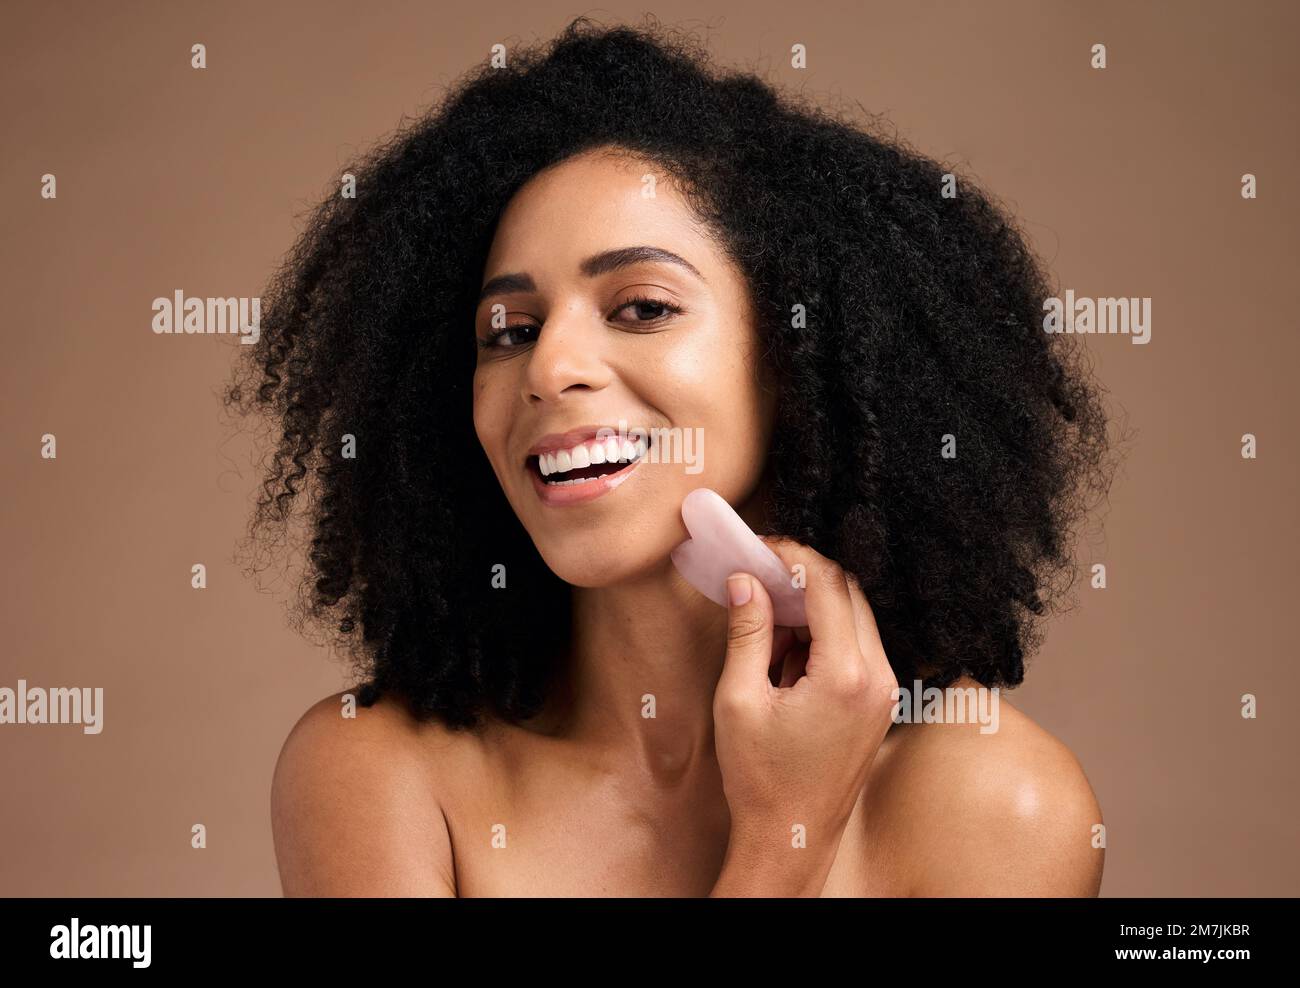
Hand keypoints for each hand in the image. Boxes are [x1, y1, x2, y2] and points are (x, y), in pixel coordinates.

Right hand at [712, 537, 898, 854]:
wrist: (789, 837)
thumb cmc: (760, 777)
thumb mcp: (739, 699)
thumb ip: (747, 631)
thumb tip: (747, 580)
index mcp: (846, 675)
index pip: (827, 584)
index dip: (792, 555)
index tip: (760, 547)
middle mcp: (878, 678)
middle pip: (849, 593)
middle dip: (804, 576)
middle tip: (760, 575)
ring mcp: (885, 692)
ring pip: (855, 617)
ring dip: (813, 608)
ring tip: (766, 630)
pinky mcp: (879, 704)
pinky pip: (857, 647)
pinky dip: (824, 636)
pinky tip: (786, 658)